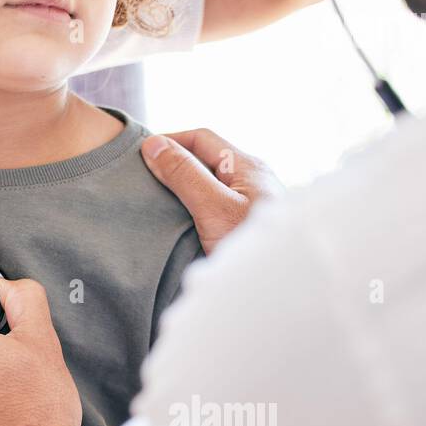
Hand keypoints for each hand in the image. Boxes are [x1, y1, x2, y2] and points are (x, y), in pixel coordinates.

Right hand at [141, 128, 283, 253]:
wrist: (285, 286)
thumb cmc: (254, 245)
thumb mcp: (213, 207)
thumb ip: (184, 174)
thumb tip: (153, 145)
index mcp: (247, 167)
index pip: (201, 139)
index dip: (170, 142)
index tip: (140, 157)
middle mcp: (251, 181)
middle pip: (205, 161)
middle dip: (173, 166)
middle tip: (142, 180)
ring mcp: (250, 205)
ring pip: (209, 186)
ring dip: (181, 190)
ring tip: (155, 203)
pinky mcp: (245, 228)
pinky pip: (214, 208)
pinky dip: (192, 210)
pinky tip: (178, 226)